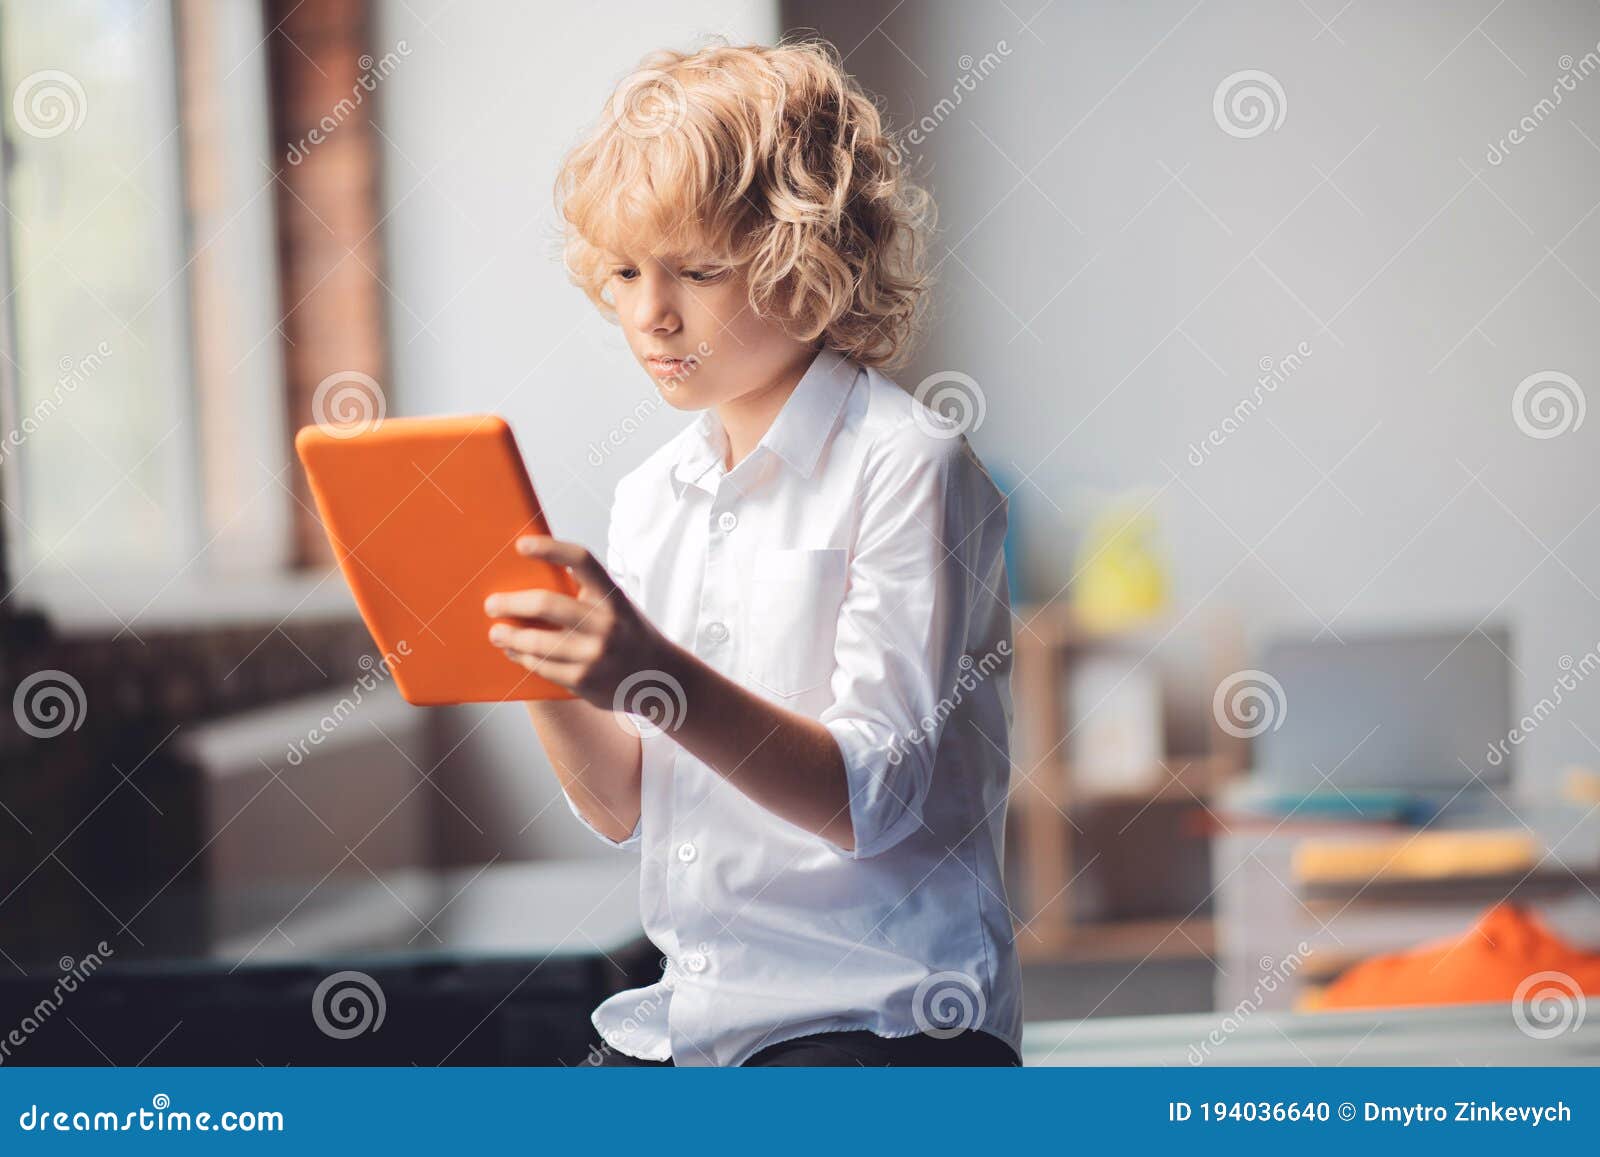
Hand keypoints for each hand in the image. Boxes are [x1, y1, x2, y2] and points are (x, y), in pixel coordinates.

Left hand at [484, 535, 671, 708]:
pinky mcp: (585, 680)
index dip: (550, 549)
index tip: (521, 545)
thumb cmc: (625, 631)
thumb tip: (528, 576)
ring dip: (509, 636)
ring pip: (537, 642)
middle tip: (492, 604)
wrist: (657, 676)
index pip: (581, 561)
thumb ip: (582, 592)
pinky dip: (523, 657)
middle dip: (511, 603)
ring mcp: (595, 654)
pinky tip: (515, 651)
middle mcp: (607, 623)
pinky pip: (542, 666)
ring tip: (496, 633)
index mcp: (613, 595)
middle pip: (547, 604)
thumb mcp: (614, 605)